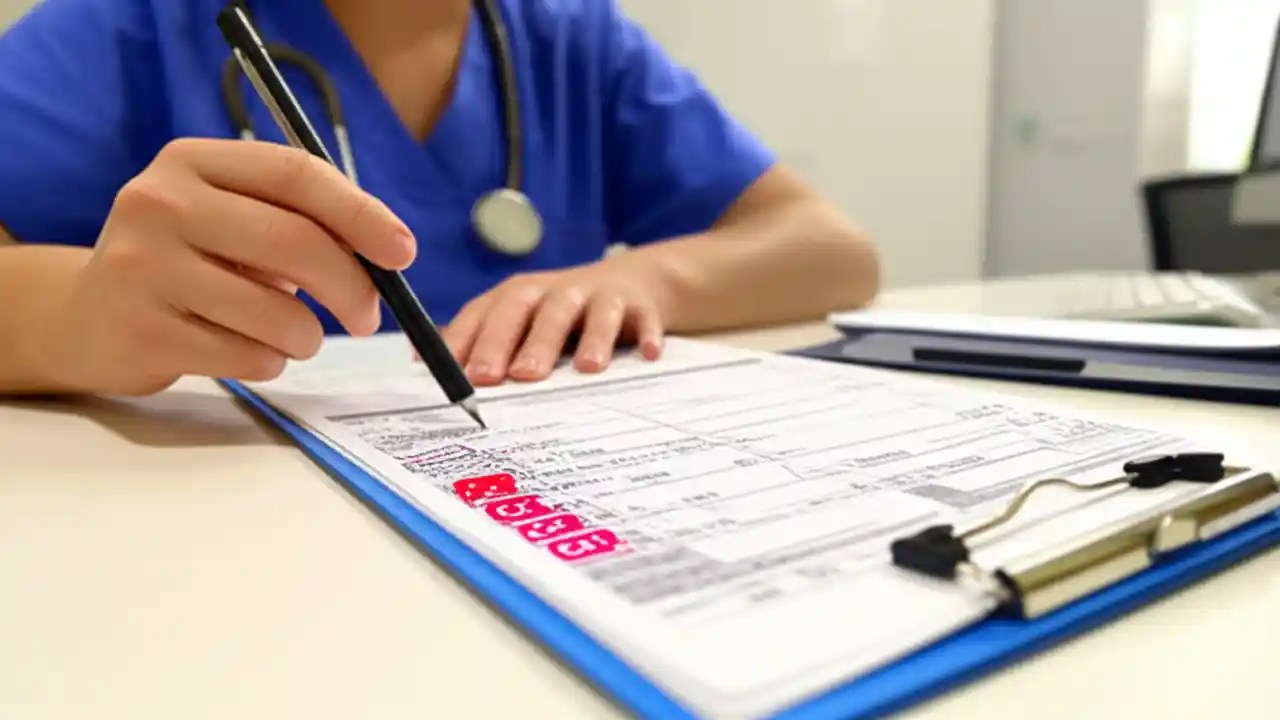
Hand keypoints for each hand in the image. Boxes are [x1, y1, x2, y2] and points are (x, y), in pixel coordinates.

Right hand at [37, 138, 413, 395]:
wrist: (84, 317)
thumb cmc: (188, 264)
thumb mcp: (231, 222)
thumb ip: (300, 222)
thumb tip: (389, 252)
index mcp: (192, 162)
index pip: (295, 174)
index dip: (361, 214)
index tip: (405, 253)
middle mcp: (159, 203)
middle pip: (294, 242)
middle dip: (352, 287)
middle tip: (368, 317)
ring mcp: (142, 267)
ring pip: (276, 312)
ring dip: (306, 336)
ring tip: (291, 335)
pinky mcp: (141, 330)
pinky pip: (246, 357)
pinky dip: (269, 362)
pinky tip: (244, 351)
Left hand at [442, 260, 668, 385]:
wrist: (630, 284)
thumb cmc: (560, 313)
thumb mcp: (520, 320)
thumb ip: (479, 339)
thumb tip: (420, 362)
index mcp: (518, 297)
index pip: (487, 314)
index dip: (471, 341)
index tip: (457, 375)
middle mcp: (555, 292)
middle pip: (535, 311)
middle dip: (525, 341)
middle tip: (514, 377)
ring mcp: (598, 296)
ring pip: (591, 312)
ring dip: (590, 338)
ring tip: (586, 368)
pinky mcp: (638, 306)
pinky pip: (643, 320)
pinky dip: (647, 336)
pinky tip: (648, 355)